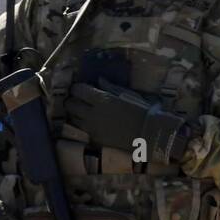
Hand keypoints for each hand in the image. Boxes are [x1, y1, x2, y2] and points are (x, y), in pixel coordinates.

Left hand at [66, 82, 194, 164]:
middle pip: (70, 105)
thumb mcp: (127, 95)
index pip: (78, 90)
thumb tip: (99, 80)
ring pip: (72, 119)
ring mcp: (92, 128)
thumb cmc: (142, 111)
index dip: (76, 88)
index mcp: (101, 99)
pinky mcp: (95, 140)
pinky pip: (82, 131)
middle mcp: (92, 114)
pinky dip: (82, 126)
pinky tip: (90, 123)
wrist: (149, 134)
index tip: (79, 87)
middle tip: (77, 99)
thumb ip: (110, 88)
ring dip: (74, 114)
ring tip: (81, 111)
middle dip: (71, 100)